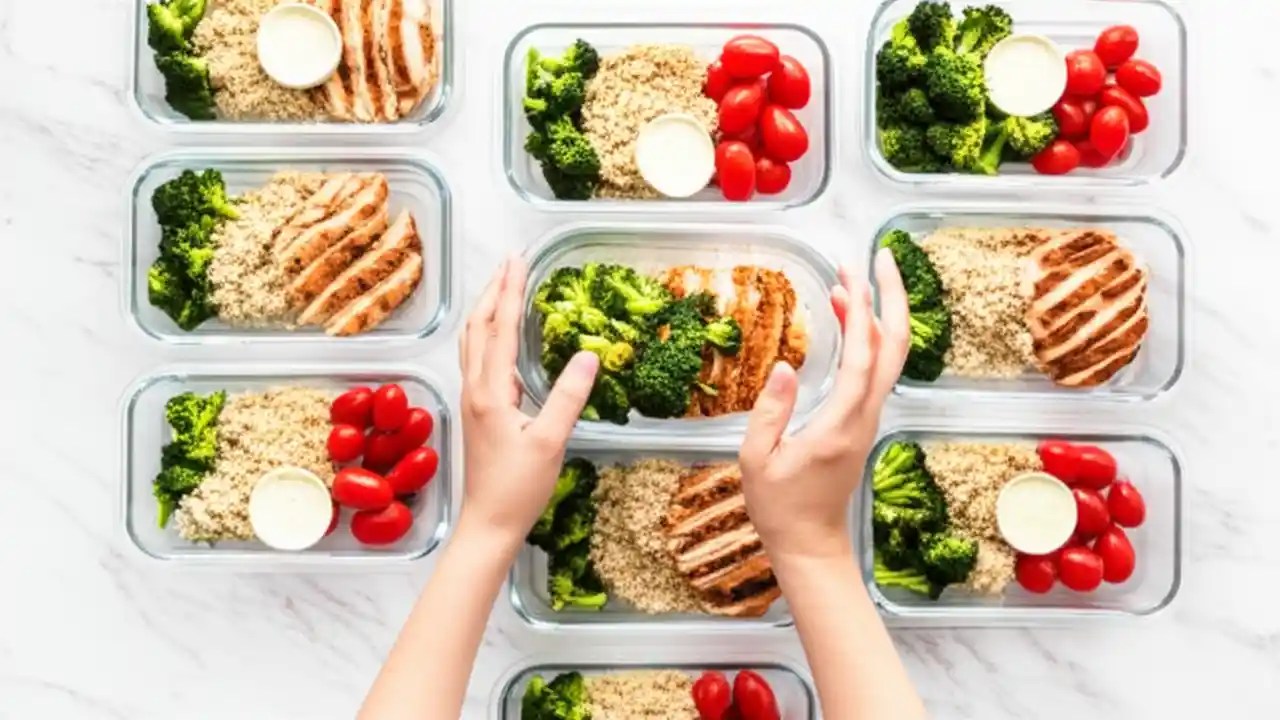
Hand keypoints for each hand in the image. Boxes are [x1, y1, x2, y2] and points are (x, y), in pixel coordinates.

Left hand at [458, 257, 599, 546]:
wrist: (487, 524)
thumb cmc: (518, 488)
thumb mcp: (551, 441)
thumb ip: (568, 396)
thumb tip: (589, 355)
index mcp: (490, 391)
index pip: (500, 328)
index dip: (510, 290)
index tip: (518, 260)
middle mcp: (475, 389)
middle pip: (478, 326)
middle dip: (494, 290)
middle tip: (511, 261)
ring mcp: (472, 400)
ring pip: (472, 342)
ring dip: (486, 309)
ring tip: (502, 286)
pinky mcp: (476, 412)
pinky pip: (477, 359)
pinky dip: (486, 334)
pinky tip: (499, 337)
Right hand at [738, 250, 909, 560]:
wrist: (810, 544)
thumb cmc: (779, 507)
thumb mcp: (757, 459)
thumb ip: (770, 412)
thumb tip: (783, 366)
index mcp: (839, 425)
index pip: (862, 357)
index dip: (862, 311)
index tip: (850, 274)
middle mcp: (864, 417)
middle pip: (894, 348)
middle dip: (893, 298)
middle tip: (879, 258)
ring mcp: (867, 419)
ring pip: (889, 357)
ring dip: (879, 313)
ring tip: (852, 278)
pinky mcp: (862, 421)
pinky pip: (875, 370)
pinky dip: (868, 336)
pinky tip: (848, 318)